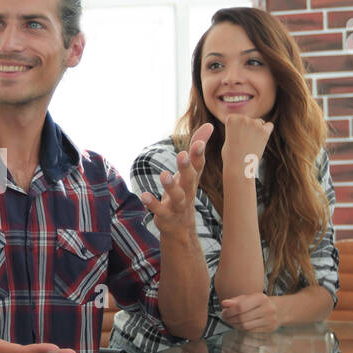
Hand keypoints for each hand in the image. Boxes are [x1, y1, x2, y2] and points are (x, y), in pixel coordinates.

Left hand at [141, 122, 210, 240]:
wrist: (181, 228)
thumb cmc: (184, 191)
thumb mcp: (190, 171)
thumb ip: (196, 148)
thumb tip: (209, 125)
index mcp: (192, 179)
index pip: (198, 165)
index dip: (198, 154)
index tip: (199, 143)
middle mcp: (188, 192)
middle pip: (190, 179)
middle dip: (186, 167)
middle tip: (181, 154)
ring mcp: (178, 205)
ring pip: (177, 196)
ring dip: (171, 186)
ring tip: (164, 174)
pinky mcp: (166, 216)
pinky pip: (160, 210)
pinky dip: (152, 204)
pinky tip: (144, 195)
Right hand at [219, 114, 272, 180]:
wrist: (238, 167)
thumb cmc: (230, 155)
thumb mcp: (228, 138)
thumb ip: (234, 128)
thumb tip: (243, 125)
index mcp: (231, 119)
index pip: (237, 117)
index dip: (237, 127)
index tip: (235, 137)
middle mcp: (242, 118)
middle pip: (249, 119)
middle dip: (248, 128)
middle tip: (245, 142)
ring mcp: (254, 124)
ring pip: (259, 122)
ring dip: (257, 130)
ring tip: (251, 143)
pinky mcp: (264, 131)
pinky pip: (269, 125)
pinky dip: (267, 131)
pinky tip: (262, 140)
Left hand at [220, 292, 279, 331]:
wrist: (280, 310)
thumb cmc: (260, 303)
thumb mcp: (249, 297)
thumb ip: (236, 300)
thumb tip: (224, 303)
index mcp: (261, 298)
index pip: (241, 307)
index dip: (230, 311)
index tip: (223, 312)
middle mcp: (267, 309)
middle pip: (242, 317)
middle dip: (230, 319)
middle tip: (224, 317)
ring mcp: (270, 320)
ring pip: (245, 326)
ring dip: (234, 325)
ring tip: (230, 321)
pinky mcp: (269, 329)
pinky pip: (250, 331)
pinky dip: (241, 328)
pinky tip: (238, 325)